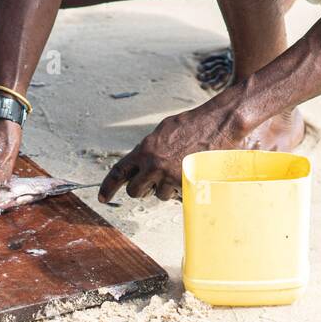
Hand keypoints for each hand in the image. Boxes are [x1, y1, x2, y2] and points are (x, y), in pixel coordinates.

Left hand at [98, 103, 243, 203]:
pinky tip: (192, 172)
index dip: (108, 187)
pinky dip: (183, 188)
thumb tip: (140, 163)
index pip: (119, 172)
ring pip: (160, 195)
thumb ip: (149, 149)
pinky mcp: (187, 184)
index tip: (102, 198)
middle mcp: (154, 165)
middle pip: (135, 191)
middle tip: (153, 182)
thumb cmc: (192, 124)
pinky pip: (178, 195)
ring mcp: (170, 176)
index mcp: (145, 149)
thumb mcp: (163, 131)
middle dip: (142, 189)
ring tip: (181, 168)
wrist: (218, 124)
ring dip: (167, 187)